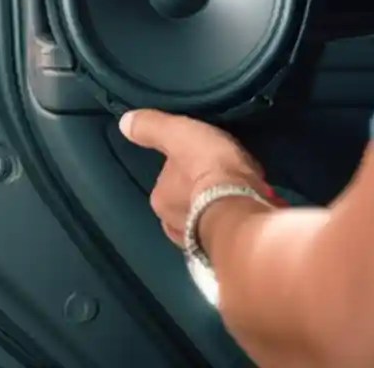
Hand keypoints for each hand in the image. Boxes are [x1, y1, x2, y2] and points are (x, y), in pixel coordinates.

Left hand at [119, 110, 277, 246]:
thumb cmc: (206, 168)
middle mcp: (174, 225)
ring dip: (219, 210)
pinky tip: (249, 211)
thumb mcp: (177, 134)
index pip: (167, 181)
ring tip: (238, 194)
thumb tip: (124, 123)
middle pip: (186, 203)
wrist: (242, 207)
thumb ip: (151, 128)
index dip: (184, 169)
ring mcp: (201, 241)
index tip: (201, 159)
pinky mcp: (228, 249)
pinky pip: (229, 231)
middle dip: (200, 193)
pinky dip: (235, 222)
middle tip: (220, 178)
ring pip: (207, 219)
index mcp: (160, 200)